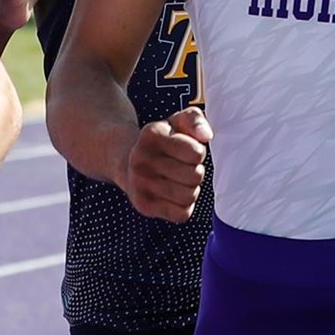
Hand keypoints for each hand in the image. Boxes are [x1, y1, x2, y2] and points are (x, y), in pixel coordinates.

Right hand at [121, 107, 210, 222]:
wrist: (127, 161)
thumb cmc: (164, 141)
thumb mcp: (177, 122)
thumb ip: (195, 120)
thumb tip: (206, 136)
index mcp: (152, 134)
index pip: (196, 153)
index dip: (199, 152)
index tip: (189, 151)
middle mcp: (141, 159)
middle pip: (195, 176)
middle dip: (196, 172)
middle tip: (186, 168)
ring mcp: (140, 184)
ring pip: (189, 197)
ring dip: (192, 189)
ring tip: (181, 181)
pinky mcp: (143, 205)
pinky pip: (181, 214)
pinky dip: (185, 207)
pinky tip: (175, 195)